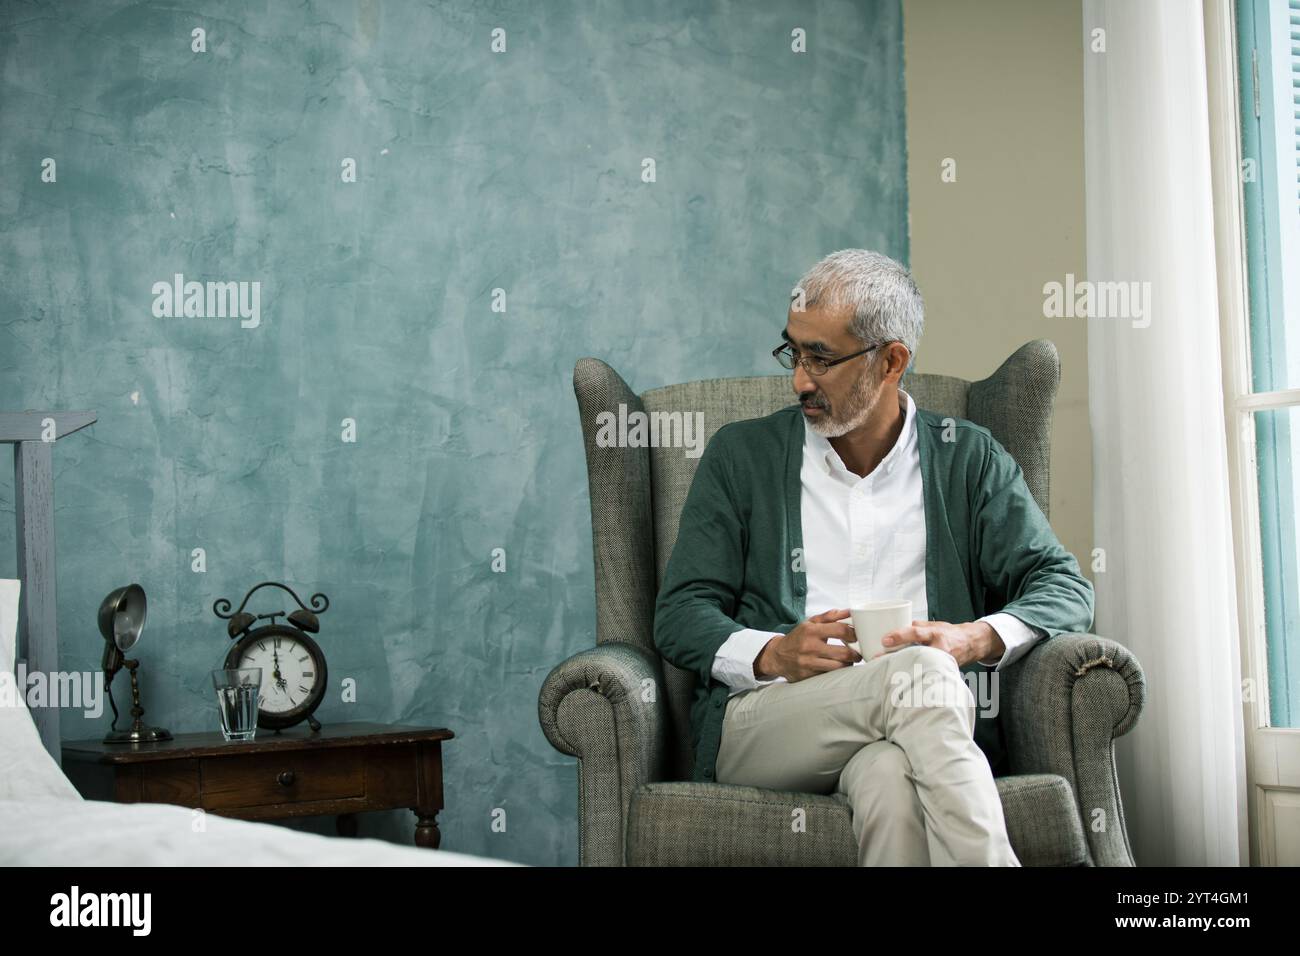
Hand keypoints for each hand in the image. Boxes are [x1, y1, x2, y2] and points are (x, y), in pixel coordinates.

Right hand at [756, 608, 862, 681]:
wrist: (777, 656)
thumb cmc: (797, 638)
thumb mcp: (810, 623)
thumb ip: (830, 617)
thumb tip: (849, 611)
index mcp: (811, 631)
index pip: (841, 630)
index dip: (854, 634)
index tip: (857, 637)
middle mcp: (810, 647)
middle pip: (843, 652)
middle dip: (855, 654)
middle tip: (858, 654)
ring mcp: (809, 663)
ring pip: (839, 667)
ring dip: (848, 664)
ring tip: (849, 661)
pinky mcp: (808, 676)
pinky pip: (829, 675)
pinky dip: (837, 672)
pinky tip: (837, 667)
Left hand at [871, 619, 1001, 666]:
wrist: (971, 644)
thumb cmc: (950, 633)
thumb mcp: (934, 624)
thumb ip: (916, 626)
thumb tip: (896, 625)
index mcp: (935, 634)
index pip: (916, 633)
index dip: (900, 636)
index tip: (884, 640)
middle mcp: (939, 648)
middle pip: (914, 653)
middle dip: (895, 657)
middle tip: (877, 659)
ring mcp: (941, 662)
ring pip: (919, 666)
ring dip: (902, 668)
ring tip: (884, 672)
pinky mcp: (941, 672)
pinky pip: (925, 674)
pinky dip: (913, 677)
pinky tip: (900, 682)